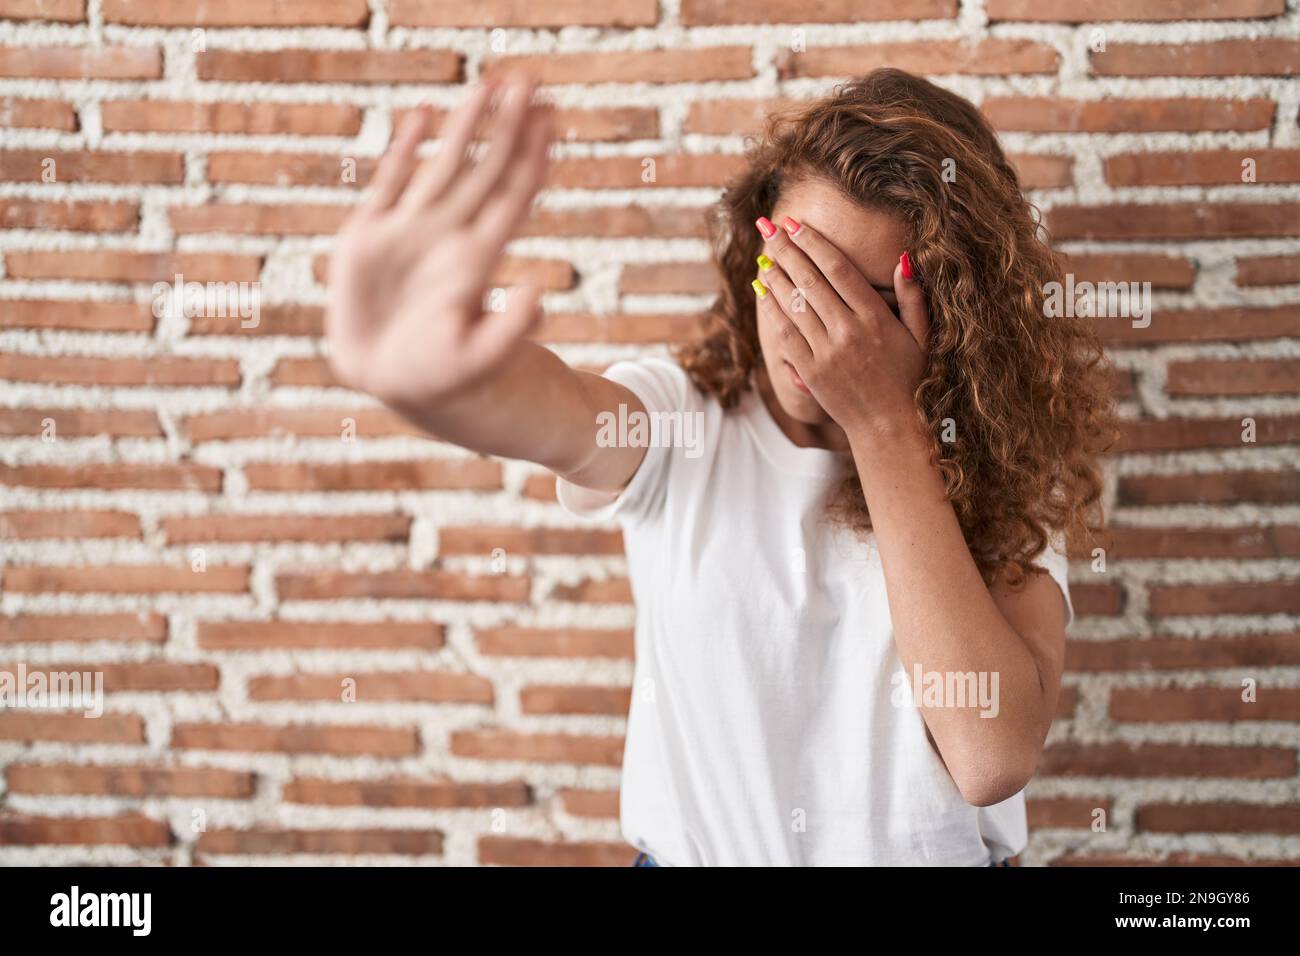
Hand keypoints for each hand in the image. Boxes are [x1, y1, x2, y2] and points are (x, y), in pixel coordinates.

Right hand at [325, 74, 554, 405]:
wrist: (393, 384)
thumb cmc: (446, 380)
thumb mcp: (482, 362)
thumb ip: (509, 331)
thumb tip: (540, 294)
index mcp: (477, 259)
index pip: (512, 196)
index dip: (531, 157)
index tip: (551, 117)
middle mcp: (450, 237)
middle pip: (486, 170)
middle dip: (508, 126)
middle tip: (530, 79)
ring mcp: (411, 232)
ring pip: (443, 166)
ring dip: (464, 125)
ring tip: (488, 82)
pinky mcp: (370, 237)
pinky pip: (391, 183)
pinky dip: (406, 149)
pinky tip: (422, 113)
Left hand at [753, 216, 929, 435]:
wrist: (889, 426)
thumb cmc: (909, 378)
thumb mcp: (922, 335)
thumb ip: (913, 297)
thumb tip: (905, 258)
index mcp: (874, 317)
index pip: (837, 269)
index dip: (813, 242)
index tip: (795, 223)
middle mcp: (847, 331)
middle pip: (809, 280)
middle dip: (786, 249)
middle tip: (768, 226)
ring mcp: (826, 352)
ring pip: (793, 304)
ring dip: (774, 275)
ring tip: (763, 254)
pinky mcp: (810, 371)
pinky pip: (785, 334)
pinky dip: (771, 310)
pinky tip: (761, 291)